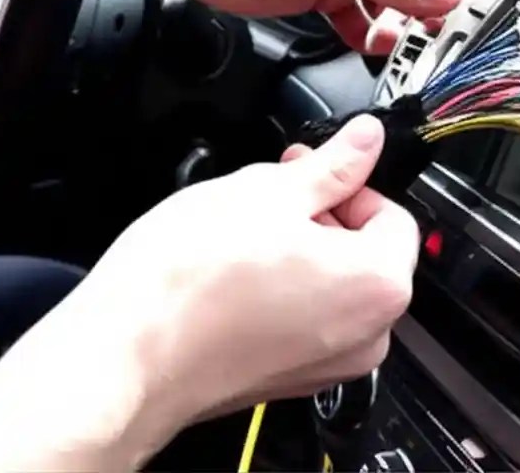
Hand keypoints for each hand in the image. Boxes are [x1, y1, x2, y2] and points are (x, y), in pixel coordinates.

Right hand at [64, 115, 417, 442]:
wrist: (127, 356)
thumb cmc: (190, 284)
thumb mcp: (267, 193)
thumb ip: (332, 165)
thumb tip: (366, 140)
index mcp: (379, 286)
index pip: (392, 214)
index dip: (346, 184)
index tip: (307, 173)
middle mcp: (366, 335)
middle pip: (363, 253)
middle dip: (320, 217)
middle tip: (268, 197)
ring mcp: (327, 364)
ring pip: (330, 286)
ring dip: (297, 252)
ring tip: (241, 236)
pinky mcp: (287, 378)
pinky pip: (302, 319)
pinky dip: (279, 291)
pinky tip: (232, 273)